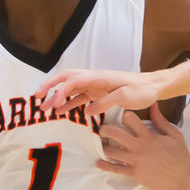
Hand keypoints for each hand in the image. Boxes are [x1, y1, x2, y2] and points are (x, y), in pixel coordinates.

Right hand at [37, 68, 165, 115]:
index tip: (52, 105)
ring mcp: (95, 85)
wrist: (153, 87)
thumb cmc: (141, 90)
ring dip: (57, 97)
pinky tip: (61, 112)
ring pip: (70, 89)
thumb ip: (105, 103)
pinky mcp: (98, 93)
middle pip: (66, 79)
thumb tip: (87, 111)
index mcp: (98, 77)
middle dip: (49, 87)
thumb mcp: (125, 97)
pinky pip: (80, 97)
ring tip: (44, 110)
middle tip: (36, 99)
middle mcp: (93, 78)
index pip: (73, 81)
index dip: (59, 91)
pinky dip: (69, 103)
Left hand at [96, 105, 189, 189]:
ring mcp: (135, 161)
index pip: (130, 119)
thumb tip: (153, 105)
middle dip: (105, 129)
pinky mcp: (134, 174)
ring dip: (104, 147)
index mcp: (148, 136)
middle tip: (102, 129)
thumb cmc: (180, 156)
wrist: (184, 178)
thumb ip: (161, 120)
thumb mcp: (174, 135)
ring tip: (103, 145)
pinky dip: (105, 165)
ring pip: (111, 151)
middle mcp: (138, 147)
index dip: (124, 116)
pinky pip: (115, 169)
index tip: (121, 117)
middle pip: (114, 133)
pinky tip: (99, 162)